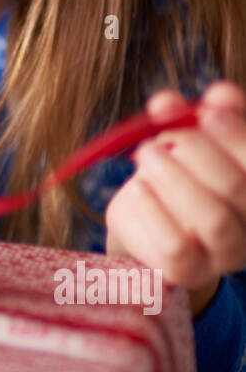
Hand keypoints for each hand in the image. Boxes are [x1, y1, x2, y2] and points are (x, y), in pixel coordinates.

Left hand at [105, 80, 245, 316]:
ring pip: (215, 220)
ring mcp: (226, 254)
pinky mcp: (189, 273)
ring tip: (147, 153)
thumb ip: (190, 115)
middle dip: (201, 154)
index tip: (207, 111)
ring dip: (176, 180)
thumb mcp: (185, 134)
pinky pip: (178, 249)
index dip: (238, 134)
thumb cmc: (176, 167)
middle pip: (240, 189)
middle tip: (164, 135)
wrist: (145, 213)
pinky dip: (155, 212)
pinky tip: (137, 188)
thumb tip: (186, 99)